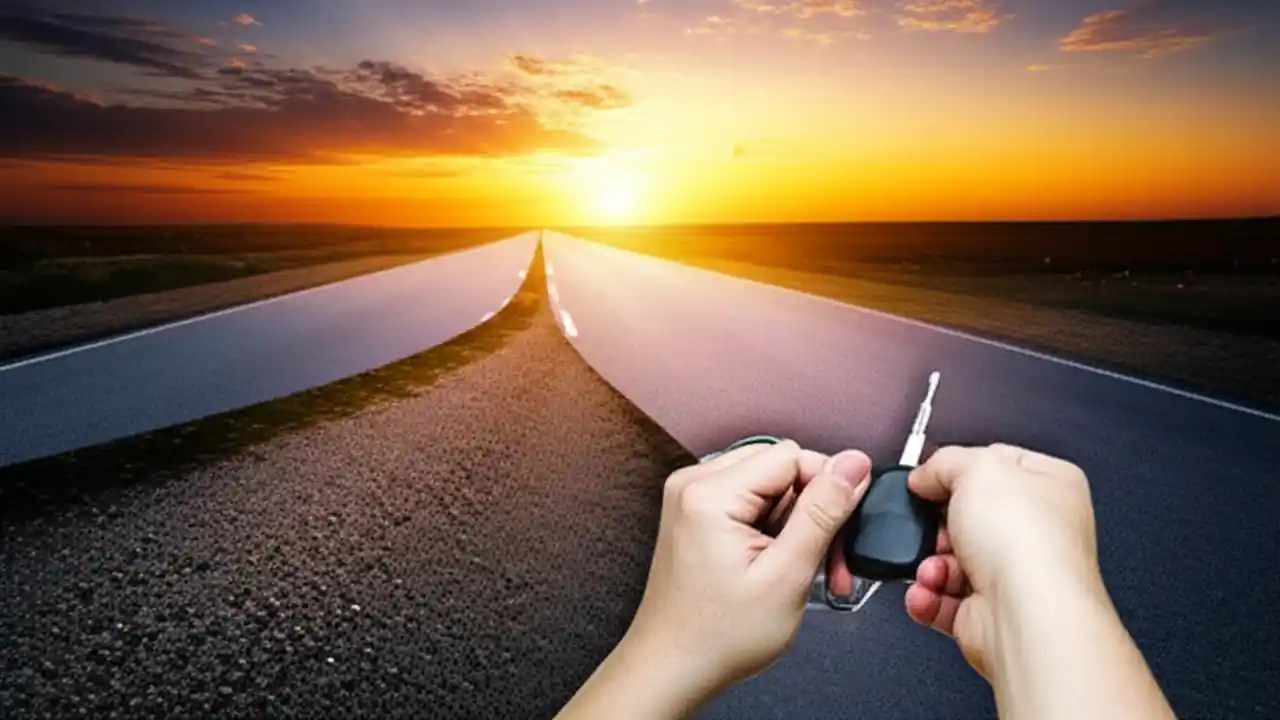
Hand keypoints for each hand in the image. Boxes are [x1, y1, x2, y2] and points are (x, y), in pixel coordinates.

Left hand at [560, 441, 871, 717]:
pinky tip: (782, 563)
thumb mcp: (786, 576)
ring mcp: (692, 498)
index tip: (841, 528)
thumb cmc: (717, 637)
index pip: (791, 455)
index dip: (825, 488)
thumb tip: (853, 464)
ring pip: (770, 485)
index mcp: (709, 494)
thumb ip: (823, 513)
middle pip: (780, 466)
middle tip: (828, 559)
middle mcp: (694, 484)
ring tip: (806, 570)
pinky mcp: (697, 513)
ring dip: (798, 523)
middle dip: (814, 509)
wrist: (672, 668)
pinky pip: (750, 501)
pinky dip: (774, 529)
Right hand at [903, 444, 1101, 678]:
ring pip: (949, 560)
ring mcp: (1014, 576)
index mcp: (1050, 486)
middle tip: (933, 526)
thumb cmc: (1027, 544)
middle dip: (937, 525)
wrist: (1028, 617)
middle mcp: (1037, 533)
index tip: (930, 478)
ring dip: (930, 563)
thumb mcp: (979, 468)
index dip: (958, 470)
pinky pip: (942, 599)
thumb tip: (926, 475)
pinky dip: (927, 596)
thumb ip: (946, 462)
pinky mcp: (989, 613)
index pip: (996, 466)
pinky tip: (928, 591)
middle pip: (966, 517)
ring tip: (934, 568)